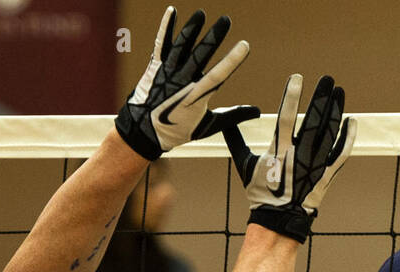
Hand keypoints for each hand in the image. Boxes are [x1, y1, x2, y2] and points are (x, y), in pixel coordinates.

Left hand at [116, 6, 257, 159]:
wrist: (143, 131)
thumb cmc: (177, 129)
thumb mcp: (208, 126)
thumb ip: (233, 115)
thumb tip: (256, 111)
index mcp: (198, 96)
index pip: (218, 75)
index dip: (231, 60)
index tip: (244, 46)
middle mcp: (182, 81)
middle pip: (200, 55)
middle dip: (214, 36)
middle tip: (226, 20)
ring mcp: (168, 71)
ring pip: (181, 46)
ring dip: (191, 28)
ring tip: (201, 14)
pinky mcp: (156, 65)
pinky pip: (161, 44)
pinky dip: (166, 27)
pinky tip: (172, 11)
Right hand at [223, 74, 356, 241]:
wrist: (278, 221)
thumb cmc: (260, 192)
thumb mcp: (244, 165)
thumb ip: (235, 139)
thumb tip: (224, 119)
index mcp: (278, 151)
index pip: (285, 117)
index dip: (291, 96)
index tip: (297, 77)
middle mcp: (299, 156)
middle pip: (312, 121)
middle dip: (320, 98)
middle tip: (327, 78)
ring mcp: (315, 166)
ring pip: (329, 133)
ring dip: (335, 110)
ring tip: (339, 91)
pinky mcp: (327, 175)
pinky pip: (341, 154)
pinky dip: (348, 137)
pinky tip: (351, 121)